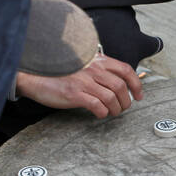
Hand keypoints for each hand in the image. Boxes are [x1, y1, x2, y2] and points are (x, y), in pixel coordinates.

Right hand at [15, 54, 142, 117]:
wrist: (35, 76)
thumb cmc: (60, 73)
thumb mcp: (83, 65)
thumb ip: (100, 70)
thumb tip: (119, 84)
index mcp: (97, 60)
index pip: (125, 70)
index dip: (136, 84)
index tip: (139, 96)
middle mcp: (92, 68)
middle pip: (121, 86)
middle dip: (126, 100)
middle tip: (123, 108)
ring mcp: (83, 81)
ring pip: (111, 97)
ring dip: (116, 109)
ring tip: (112, 113)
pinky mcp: (74, 93)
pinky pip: (97, 105)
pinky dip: (103, 112)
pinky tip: (100, 114)